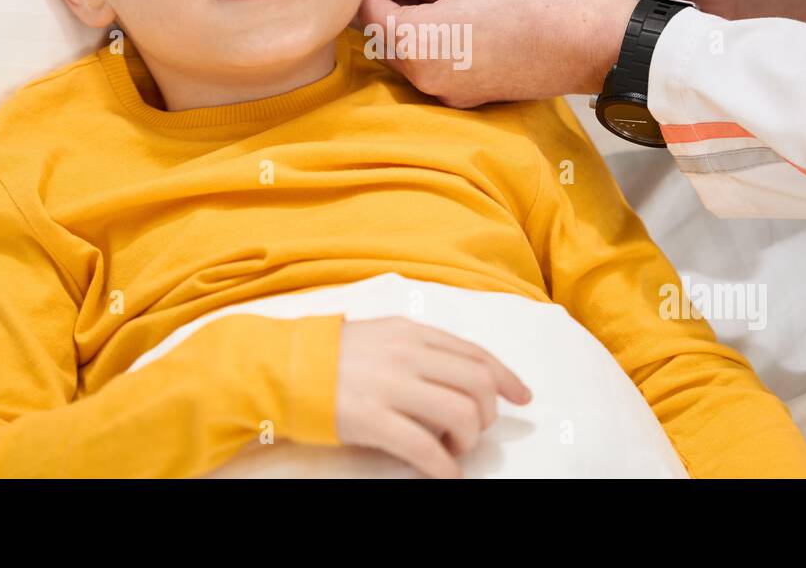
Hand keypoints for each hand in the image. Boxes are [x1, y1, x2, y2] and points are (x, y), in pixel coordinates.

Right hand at [334, 316, 531, 478]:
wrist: (283, 367)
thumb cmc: (333, 355)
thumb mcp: (384, 334)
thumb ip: (421, 348)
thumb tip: (462, 373)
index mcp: (413, 332)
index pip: (476, 354)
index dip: (506, 378)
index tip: (522, 397)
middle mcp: (409, 354)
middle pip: (478, 384)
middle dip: (487, 414)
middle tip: (472, 432)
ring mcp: (391, 385)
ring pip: (461, 413)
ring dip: (468, 441)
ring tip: (452, 450)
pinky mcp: (373, 418)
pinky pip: (425, 448)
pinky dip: (445, 467)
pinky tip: (444, 474)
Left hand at [359, 0, 637, 106]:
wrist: (582, 44)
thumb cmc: (534, 9)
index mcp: (415, 42)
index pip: (368, 11)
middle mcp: (424, 76)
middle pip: (383, 38)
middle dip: (385, 4)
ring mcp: (445, 91)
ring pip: (406, 56)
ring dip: (408, 25)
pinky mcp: (467, 97)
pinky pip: (433, 69)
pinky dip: (432, 45)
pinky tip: (452, 20)